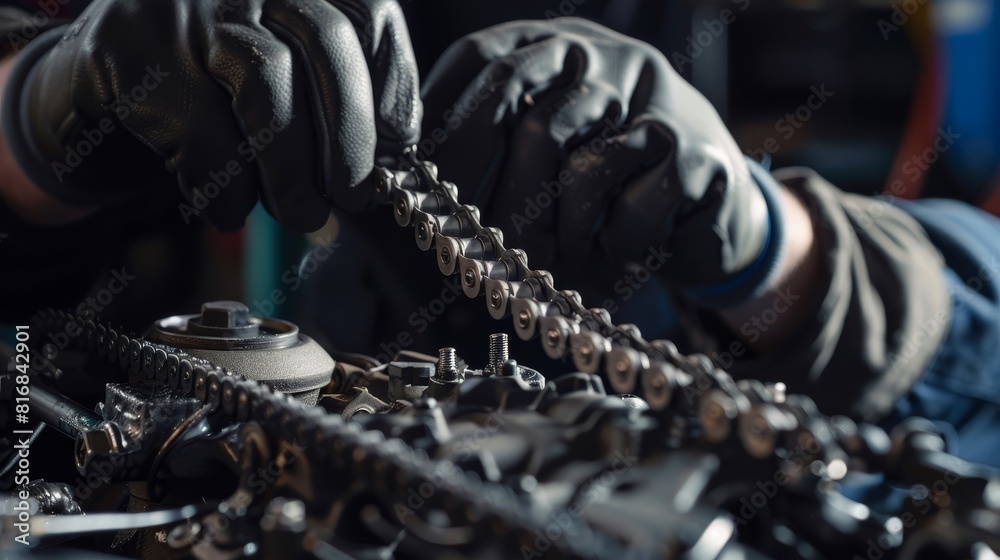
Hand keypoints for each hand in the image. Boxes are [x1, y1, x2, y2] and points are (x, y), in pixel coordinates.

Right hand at [2, 0, 420, 231]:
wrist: (103, 77)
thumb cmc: (217, 87)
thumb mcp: (285, 76)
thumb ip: (338, 97)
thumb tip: (395, 154)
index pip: (369, 17)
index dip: (392, 88)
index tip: (397, 150)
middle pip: (326, 43)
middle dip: (349, 135)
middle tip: (351, 198)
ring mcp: (185, 6)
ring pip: (265, 83)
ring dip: (292, 168)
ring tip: (302, 214)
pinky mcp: (131, 48)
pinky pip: (199, 130)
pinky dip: (226, 186)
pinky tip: (230, 210)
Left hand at [421, 18, 779, 305]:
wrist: (712, 211)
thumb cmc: (607, 193)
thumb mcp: (545, 163)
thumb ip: (490, 156)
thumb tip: (402, 188)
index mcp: (554, 47)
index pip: (478, 58)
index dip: (436, 118)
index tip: (407, 178)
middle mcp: (598, 55)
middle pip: (511, 89)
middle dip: (472, 170)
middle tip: (461, 235)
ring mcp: (650, 93)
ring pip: (562, 147)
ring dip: (546, 222)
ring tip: (552, 259)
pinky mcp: (693, 148)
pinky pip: (627, 198)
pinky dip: (612, 241)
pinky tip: (618, 253)